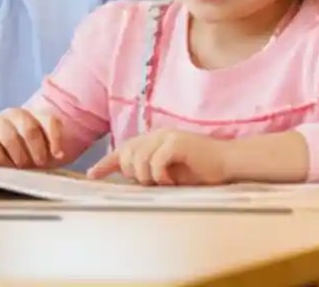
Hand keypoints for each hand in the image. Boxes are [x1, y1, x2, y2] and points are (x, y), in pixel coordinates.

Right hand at [0, 108, 65, 168]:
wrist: (5, 159)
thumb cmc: (30, 156)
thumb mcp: (47, 152)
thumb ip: (54, 150)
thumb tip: (57, 156)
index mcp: (35, 114)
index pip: (50, 121)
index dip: (55, 139)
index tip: (58, 156)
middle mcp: (14, 114)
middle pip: (30, 130)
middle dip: (36, 152)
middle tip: (36, 164)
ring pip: (10, 138)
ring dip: (17, 158)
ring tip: (19, 168)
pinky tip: (3, 166)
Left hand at [87, 129, 228, 185]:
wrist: (226, 162)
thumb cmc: (199, 169)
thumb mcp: (168, 171)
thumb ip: (149, 170)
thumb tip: (130, 177)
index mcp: (152, 140)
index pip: (123, 150)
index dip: (106, 164)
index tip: (92, 175)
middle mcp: (156, 135)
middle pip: (127, 155)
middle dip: (133, 173)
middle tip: (152, 182)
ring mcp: (166, 137)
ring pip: (139, 159)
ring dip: (148, 177)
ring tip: (163, 182)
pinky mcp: (177, 143)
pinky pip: (156, 161)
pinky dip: (160, 175)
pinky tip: (171, 180)